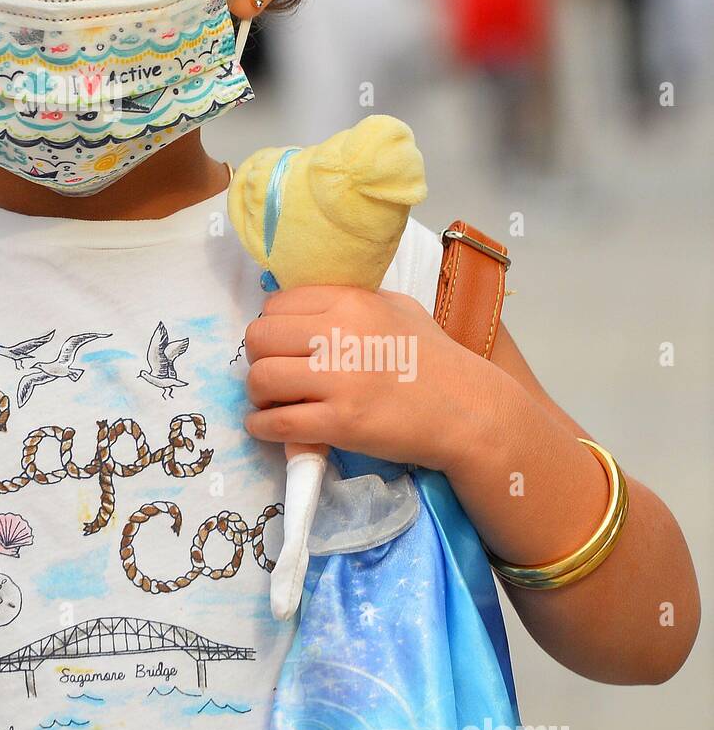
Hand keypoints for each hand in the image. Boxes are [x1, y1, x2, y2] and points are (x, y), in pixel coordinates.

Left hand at [242, 284, 499, 473]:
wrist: (471, 412)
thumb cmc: (435, 358)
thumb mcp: (397, 309)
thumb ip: (352, 301)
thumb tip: (307, 305)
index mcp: (351, 302)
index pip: (276, 304)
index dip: (272, 325)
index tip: (280, 342)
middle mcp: (340, 335)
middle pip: (259, 337)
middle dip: (258, 357)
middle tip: (273, 371)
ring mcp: (340, 381)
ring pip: (261, 378)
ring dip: (258, 393)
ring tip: (271, 401)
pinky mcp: (341, 423)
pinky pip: (278, 423)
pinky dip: (263, 427)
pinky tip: (267, 427)